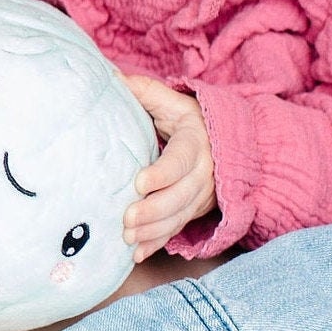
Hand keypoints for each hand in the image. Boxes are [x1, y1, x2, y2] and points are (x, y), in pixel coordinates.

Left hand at [119, 75, 216, 258]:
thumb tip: (109, 76)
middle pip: (181, 197)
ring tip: (127, 238)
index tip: (138, 183)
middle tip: (127, 220)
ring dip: (154, 231)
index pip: (181, 161)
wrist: (221, 144)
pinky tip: (137, 254)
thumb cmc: (188, 121)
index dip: (162, 174)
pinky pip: (176, 231)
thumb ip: (144, 92)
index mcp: (196, 143)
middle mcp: (203, 173)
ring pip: (179, 218)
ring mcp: (200, 196)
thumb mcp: (172, 102)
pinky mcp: (193, 212)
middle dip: (154, 211)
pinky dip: (157, 244)